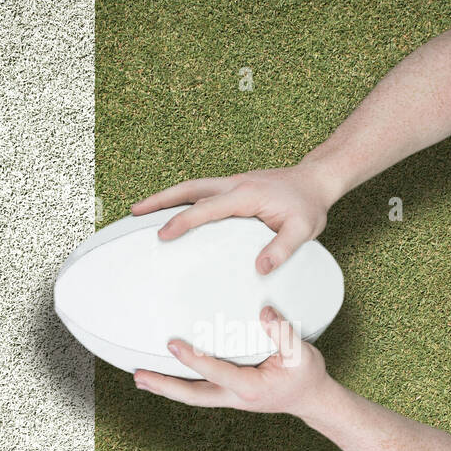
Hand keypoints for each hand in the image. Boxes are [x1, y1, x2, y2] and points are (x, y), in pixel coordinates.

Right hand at [129, 163, 337, 274]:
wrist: (316, 181)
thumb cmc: (309, 205)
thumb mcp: (304, 230)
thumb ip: (282, 249)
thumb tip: (260, 269)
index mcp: (246, 195)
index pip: (207, 207)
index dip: (183, 220)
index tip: (163, 233)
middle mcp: (234, 185)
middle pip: (188, 189)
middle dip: (159, 200)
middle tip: (134, 211)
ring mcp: (232, 184)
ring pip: (192, 187)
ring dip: (166, 197)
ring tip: (142, 209)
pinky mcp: (233, 188)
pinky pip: (202, 191)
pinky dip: (182, 198)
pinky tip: (174, 210)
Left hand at [134, 307, 330, 416]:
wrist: (311, 400)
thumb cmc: (305, 376)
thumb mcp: (302, 354)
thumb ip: (283, 332)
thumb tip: (264, 312)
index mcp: (250, 387)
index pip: (216, 372)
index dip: (193, 360)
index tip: (173, 345)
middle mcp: (235, 397)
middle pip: (192, 395)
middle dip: (164, 386)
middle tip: (139, 376)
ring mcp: (230, 398)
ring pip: (192, 396)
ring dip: (165, 388)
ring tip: (140, 379)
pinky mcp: (228, 394)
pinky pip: (199, 391)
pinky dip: (178, 386)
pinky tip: (163, 379)